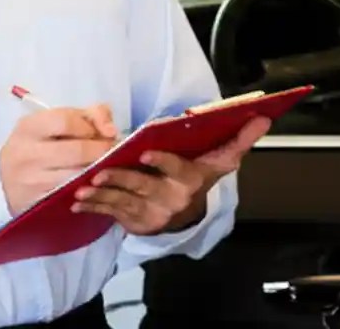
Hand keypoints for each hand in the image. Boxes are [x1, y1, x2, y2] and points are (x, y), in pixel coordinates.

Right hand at [0, 104, 118, 216]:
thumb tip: (110, 128)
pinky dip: (89, 189)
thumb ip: (86, 116)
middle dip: (103, 151)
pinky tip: (94, 185)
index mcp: (28, 127)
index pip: (66, 120)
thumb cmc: (37, 149)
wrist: (5, 183)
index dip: (91, 126)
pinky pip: (74, 195)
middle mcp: (26, 153)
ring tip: (108, 168)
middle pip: (78, 150)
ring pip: (79, 175)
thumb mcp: (53, 125)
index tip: (105, 133)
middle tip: (115, 153)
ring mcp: (31, 180)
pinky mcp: (39, 202)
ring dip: (100, 171)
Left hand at [71, 115, 271, 234]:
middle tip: (99, 172)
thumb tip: (262, 118)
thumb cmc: (197, 178)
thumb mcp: (218, 161)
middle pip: (142, 186)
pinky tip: (77, 201)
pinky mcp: (135, 222)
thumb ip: (237, 140)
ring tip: (82, 187)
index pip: (175, 169)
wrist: (188, 216)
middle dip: (120, 179)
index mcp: (189, 179)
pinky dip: (94, 207)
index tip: (143, 154)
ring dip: (101, 194)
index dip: (160, 163)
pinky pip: (111, 213)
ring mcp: (151, 213)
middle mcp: (170, 198)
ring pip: (123, 201)